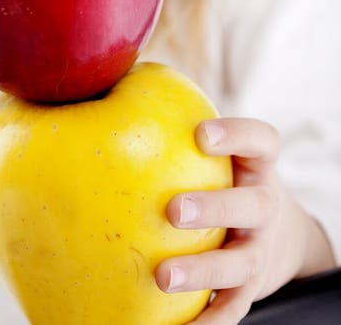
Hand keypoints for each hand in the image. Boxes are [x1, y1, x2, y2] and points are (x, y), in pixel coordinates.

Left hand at [154, 117, 333, 323]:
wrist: (276, 234)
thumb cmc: (220, 174)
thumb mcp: (213, 149)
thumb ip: (168, 115)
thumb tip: (103, 77)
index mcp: (256, 164)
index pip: (259, 140)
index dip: (236, 135)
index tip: (201, 134)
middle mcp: (264, 205)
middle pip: (250, 205)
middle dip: (214, 208)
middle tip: (174, 210)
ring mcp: (259, 250)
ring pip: (239, 264)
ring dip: (203, 271)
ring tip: (163, 276)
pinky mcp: (249, 289)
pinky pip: (230, 309)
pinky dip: (207, 322)